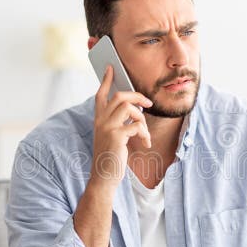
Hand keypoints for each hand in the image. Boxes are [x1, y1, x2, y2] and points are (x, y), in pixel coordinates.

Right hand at [90, 65, 152, 188]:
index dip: (106, 81)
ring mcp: (107, 128)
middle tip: (148, 104)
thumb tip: (134, 108)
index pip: (100, 95)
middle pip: (120, 97)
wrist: (104, 177)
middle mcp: (101, 121)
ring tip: (145, 133)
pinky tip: (145, 143)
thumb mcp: (111, 136)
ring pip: (129, 108)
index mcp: (98, 120)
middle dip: (137, 97)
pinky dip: (145, 133)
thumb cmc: (111, 157)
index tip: (111, 68)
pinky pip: (136, 125)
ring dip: (142, 118)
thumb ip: (118, 122)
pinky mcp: (116, 136)